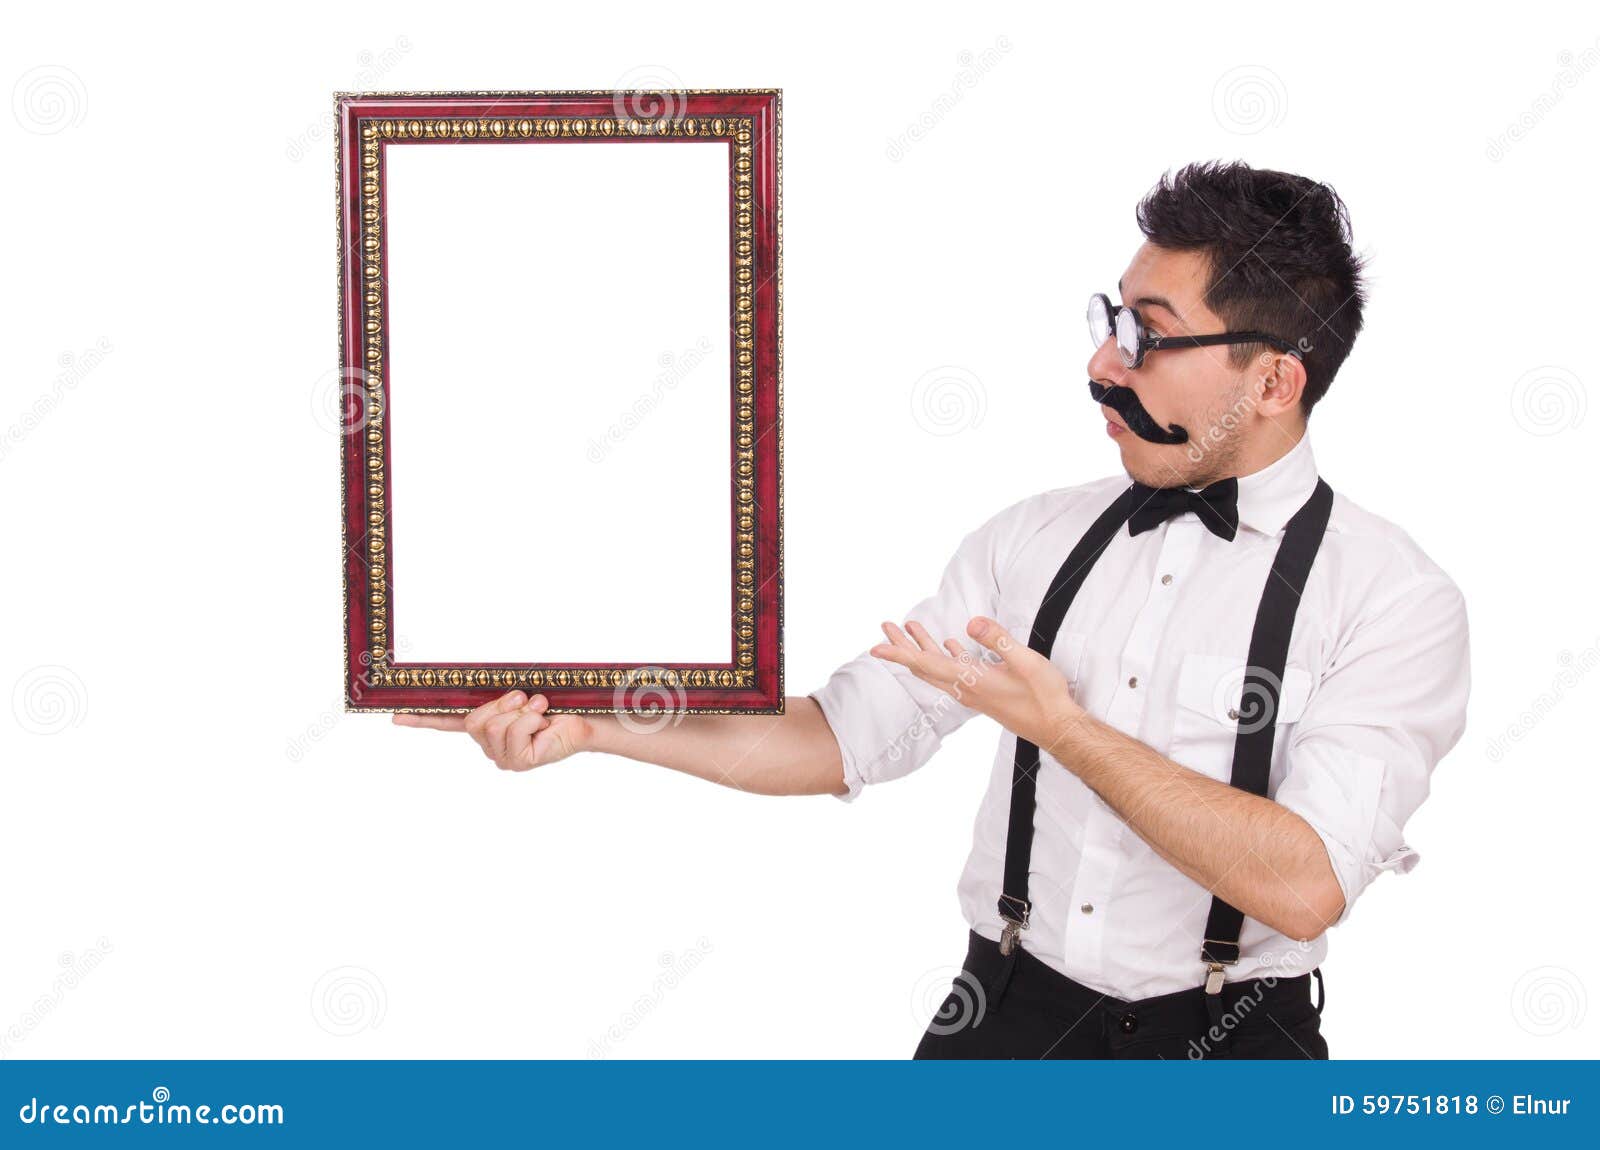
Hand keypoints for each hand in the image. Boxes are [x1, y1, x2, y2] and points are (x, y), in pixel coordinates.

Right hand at [392, 691, 595, 771]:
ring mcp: (502, 756)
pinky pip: (514, 732)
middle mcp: (489, 743)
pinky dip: (532, 720)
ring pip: (493, 725)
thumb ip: (499, 688)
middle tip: (526, 698)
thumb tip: (489, 679)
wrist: (585, 717)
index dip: (420, 718)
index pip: (445, 722)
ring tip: (539, 710)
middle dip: (503, 702)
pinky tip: (544, 724)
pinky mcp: (518, 761)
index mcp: (486, 723)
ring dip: (521, 711)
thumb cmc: (556, 702)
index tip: (394, 716)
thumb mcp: (520, 691)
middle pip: (474, 719)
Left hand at [869, 616, 1085, 751]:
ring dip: (922, 647)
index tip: (875, 648)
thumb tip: (971, 621)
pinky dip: (946, 656)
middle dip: (902, 646)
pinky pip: (956, 672)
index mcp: (970, 681)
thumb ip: (997, 639)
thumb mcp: (1025, 661)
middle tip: (886, 626)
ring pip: (937, 668)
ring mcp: (974, 692)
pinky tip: (950, 645)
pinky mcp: (984, 692)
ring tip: (910, 627)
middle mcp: (965, 689)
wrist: (1057, 727)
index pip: (925, 665)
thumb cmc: (1044, 697)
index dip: (898, 655)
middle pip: (923, 666)